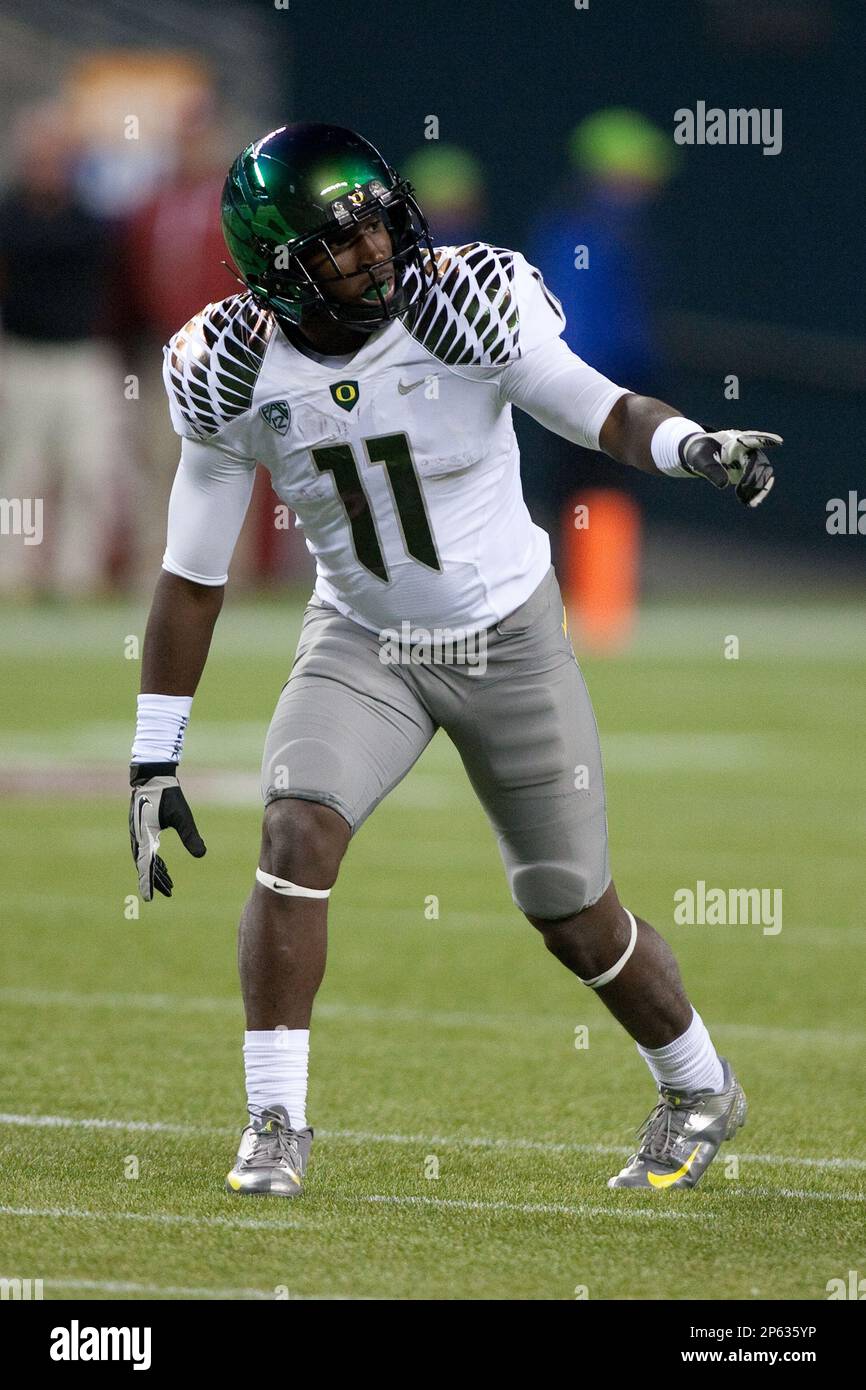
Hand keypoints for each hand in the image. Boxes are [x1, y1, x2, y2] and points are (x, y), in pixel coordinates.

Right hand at [129, 763, 205, 900]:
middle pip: (146, 865)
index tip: (150, 899)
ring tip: (169, 883)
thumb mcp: (182, 816)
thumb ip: (190, 836)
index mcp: (145, 836)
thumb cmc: (168, 794)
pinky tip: (162, 865)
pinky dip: (154, 860)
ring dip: (156, 871)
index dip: (148, 883)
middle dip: (156, 880)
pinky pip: (146, 850)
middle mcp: (138, 837)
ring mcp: (138, 833)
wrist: (152, 775)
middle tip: (169, 893)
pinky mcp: (141, 828)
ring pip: (145, 858)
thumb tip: (201, 855)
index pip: (146, 866)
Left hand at [681, 429, 781, 506]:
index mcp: (735, 440)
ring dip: (758, 488)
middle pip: (759, 462)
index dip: (765, 440)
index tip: (778, 441)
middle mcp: (748, 449)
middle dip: (752, 479)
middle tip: (740, 494)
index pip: (752, 439)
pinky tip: (752, 503)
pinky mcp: (751, 471)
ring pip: (764, 473)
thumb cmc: (701, 452)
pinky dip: (759, 492)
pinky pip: (762, 481)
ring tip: (747, 503)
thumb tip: (724, 485)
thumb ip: (710, 470)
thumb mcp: (700, 460)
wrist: (703, 454)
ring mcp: (752, 460)